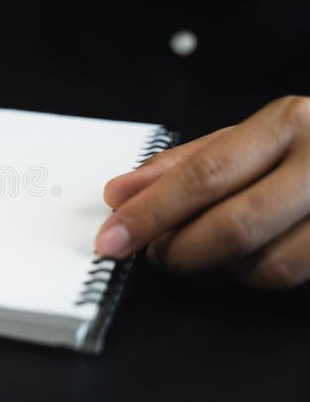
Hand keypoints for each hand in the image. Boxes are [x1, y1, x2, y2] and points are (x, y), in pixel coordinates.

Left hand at [96, 96, 309, 288]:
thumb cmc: (308, 147)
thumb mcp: (248, 140)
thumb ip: (183, 164)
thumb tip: (120, 193)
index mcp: (286, 124)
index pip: (204, 174)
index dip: (151, 212)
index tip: (111, 238)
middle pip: (234, 223)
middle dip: (179, 249)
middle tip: (153, 254)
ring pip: (266, 263)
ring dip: (221, 266)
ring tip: (210, 246)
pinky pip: (293, 276)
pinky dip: (257, 273)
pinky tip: (252, 253)